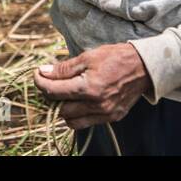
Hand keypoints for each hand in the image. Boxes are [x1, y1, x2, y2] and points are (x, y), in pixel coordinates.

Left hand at [33, 42, 150, 129]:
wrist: (144, 67)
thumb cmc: (115, 57)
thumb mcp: (88, 56)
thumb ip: (64, 68)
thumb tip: (43, 72)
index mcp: (89, 87)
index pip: (54, 91)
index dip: (40, 82)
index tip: (37, 74)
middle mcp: (96, 104)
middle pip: (61, 109)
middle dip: (51, 97)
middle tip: (50, 83)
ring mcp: (105, 114)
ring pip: (72, 121)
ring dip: (63, 109)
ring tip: (64, 95)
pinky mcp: (112, 118)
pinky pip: (87, 123)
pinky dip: (78, 115)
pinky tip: (78, 102)